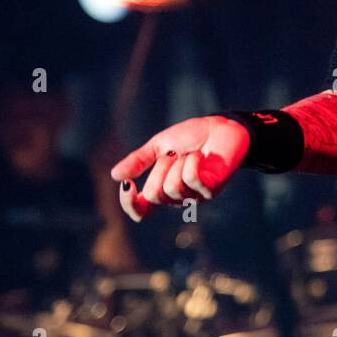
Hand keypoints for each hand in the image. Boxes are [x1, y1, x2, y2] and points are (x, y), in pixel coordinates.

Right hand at [109, 116, 249, 221]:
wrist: (222, 126)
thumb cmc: (193, 136)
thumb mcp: (160, 145)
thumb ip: (139, 160)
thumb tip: (115, 175)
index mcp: (162, 187)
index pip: (141, 210)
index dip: (130, 204)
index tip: (128, 185)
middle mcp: (177, 197)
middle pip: (154, 195)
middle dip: (159, 169)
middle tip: (174, 154)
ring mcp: (195, 196)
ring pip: (171, 188)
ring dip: (177, 164)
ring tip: (189, 154)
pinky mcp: (211, 190)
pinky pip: (191, 180)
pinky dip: (191, 163)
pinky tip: (200, 156)